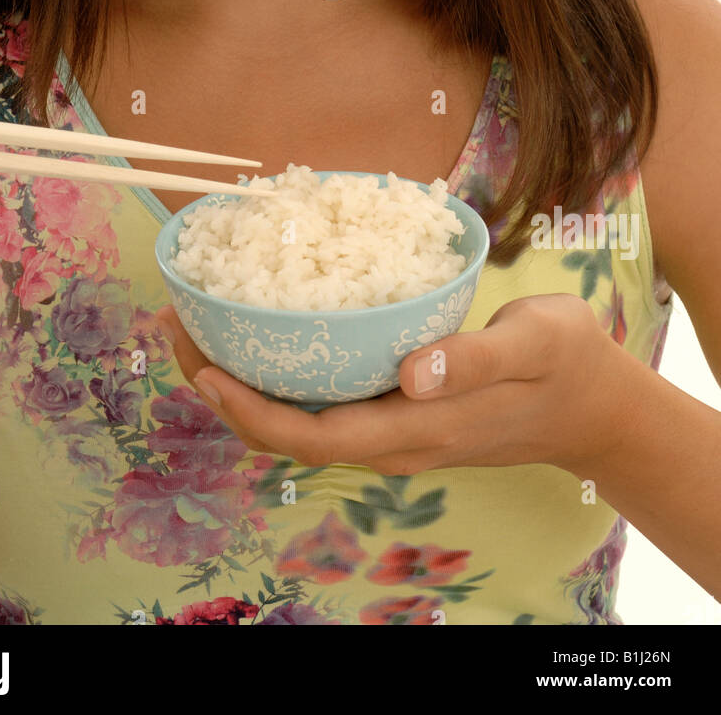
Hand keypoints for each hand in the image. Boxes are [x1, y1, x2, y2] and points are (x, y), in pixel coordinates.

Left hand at [156, 294, 635, 476]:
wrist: (592, 403)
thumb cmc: (563, 363)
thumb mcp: (533, 344)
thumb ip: (474, 360)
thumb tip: (410, 373)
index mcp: (416, 429)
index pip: (312, 435)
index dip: (250, 410)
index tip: (203, 370)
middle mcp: (393, 439)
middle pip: (286, 435)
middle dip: (223, 393)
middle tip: (178, 332)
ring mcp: (393, 430)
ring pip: (298, 423)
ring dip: (242, 386)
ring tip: (200, 330)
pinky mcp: (396, 412)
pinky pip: (320, 406)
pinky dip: (278, 378)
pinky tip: (264, 334)